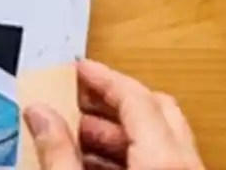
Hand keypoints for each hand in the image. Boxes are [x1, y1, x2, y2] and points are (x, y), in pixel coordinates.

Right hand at [24, 59, 204, 169]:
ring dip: (115, 130)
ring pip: (158, 137)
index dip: (102, 76)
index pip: (135, 95)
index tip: (77, 66)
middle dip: (108, 100)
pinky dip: (129, 152)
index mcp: (164, 157)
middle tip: (73, 95)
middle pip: (153, 110)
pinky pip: (160, 160)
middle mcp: (185, 163)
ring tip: (72, 133)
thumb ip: (58, 150)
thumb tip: (40, 116)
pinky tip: (91, 161)